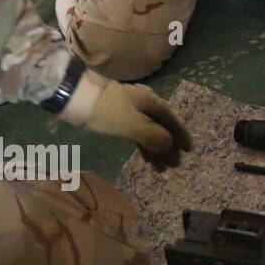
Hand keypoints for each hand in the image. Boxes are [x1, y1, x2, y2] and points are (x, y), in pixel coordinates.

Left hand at [72, 73, 191, 171]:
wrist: (76, 98)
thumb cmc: (107, 110)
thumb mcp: (132, 125)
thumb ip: (154, 137)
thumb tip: (170, 148)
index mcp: (152, 102)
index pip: (172, 121)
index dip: (180, 136)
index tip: (188, 151)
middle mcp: (145, 104)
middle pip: (161, 127)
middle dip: (167, 147)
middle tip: (172, 165)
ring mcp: (131, 109)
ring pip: (149, 131)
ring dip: (155, 148)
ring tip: (157, 167)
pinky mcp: (118, 116)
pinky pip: (137, 131)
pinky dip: (143, 144)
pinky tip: (144, 155)